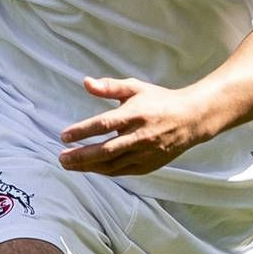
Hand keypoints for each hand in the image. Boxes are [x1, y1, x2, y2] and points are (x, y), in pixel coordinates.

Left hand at [58, 75, 211, 175]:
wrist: (191, 120)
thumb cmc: (159, 101)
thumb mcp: (135, 88)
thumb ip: (109, 86)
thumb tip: (85, 82)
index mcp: (135, 115)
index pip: (104, 124)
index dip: (82, 131)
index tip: (64, 136)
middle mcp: (140, 137)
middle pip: (105, 150)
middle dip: (80, 156)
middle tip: (61, 158)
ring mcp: (145, 154)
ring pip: (111, 165)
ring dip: (88, 166)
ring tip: (69, 165)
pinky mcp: (148, 166)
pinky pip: (121, 171)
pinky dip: (103, 171)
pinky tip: (89, 168)